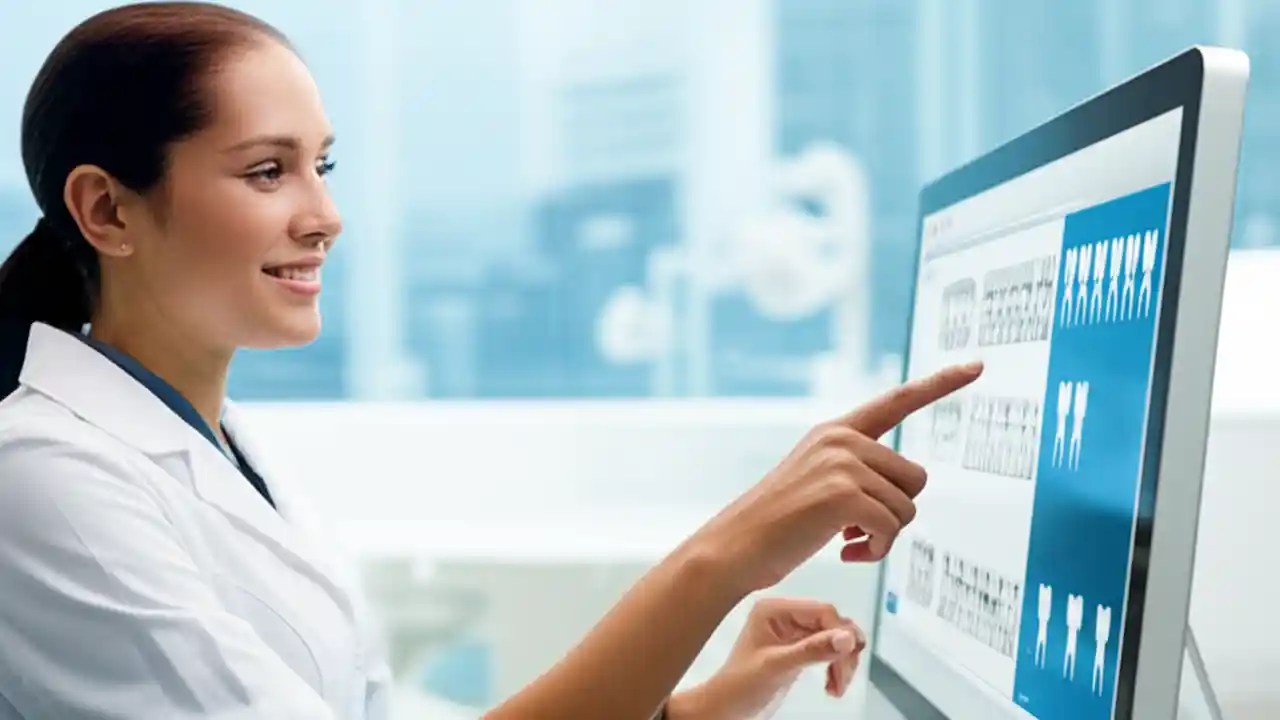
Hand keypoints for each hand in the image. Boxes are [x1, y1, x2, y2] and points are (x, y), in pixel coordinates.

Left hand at [666, 598, 865, 719]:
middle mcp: (785, 615)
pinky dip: (836, 667)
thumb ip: (812, 650)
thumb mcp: (777, 666)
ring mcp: (793, 632)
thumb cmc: (741, 685)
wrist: (727, 708)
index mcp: (775, 609)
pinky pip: (828, 651)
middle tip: (842, 679)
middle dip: (842, 651)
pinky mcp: (798, 649)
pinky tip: (832, 685)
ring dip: (842, 662)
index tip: (848, 657)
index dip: (840, 633)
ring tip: (837, 687)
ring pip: (834, 638)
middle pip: (832, 624)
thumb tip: (847, 638)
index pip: (822, 611)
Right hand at [692, 361, 982, 594]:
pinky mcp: (843, 495)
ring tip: (848, 542)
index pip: (898, 400)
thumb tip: (903, 494)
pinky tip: (847, 554)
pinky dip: (877, 549)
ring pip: (907, 507)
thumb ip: (857, 471)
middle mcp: (842, 440)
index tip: (977, 365)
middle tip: (858, 529)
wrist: (737, 545)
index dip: (941, 383)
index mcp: (836, 431)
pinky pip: (892, 528)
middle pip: (915, 477)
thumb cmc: (778, 523)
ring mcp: (843, 464)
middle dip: (896, 511)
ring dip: (885, 535)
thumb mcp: (817, 480)